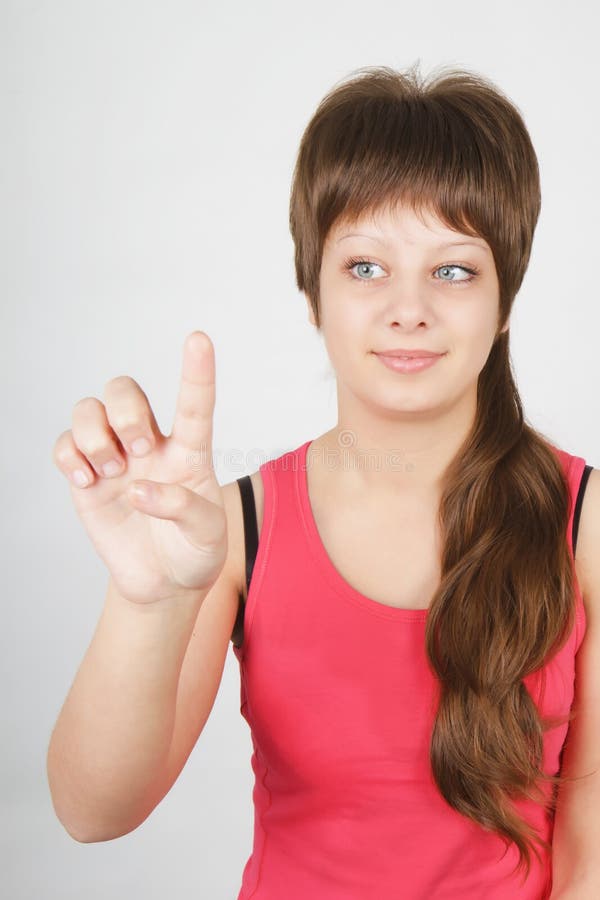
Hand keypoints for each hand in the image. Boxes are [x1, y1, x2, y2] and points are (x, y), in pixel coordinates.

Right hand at [52, 331, 226, 603]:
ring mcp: (115, 457)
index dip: (196, 372)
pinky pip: (64, 444)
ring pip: (89, 407)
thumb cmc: (194, 551)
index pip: (193, 404)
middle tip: (137, 451)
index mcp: (189, 452)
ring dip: (94, 435)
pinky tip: (87, 482)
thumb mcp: (208, 536)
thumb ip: (183, 508)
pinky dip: (68, 457)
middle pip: (126, 389)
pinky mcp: (86, 476)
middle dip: (126, 412)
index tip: (199, 338)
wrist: (164, 584)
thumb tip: (138, 488)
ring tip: (110, 471)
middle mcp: (150, 444)